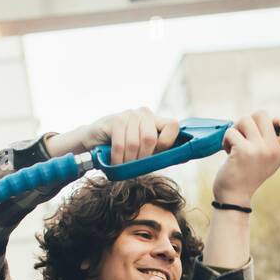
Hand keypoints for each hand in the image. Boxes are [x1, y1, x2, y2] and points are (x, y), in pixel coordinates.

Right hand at [45, 107, 179, 165]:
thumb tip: (184, 157)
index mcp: (156, 120)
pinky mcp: (115, 120)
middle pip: (150, 138)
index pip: (173, 125)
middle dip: (142, 157)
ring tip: (123, 165)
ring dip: (128, 161)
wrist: (94, 141)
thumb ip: (162, 152)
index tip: (155, 154)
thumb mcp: (145, 151)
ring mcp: (129, 114)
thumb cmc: (124, 149)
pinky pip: (120, 144)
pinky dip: (118, 159)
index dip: (166, 143)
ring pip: (134, 143)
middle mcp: (145, 113)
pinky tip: (115, 163)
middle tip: (135, 166)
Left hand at [212, 111, 279, 205]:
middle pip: (262, 114)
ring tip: (235, 145)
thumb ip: (271, 140)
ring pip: (245, 119)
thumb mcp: (268, 158)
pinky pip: (231, 131)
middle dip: (248, 122)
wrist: (234, 197)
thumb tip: (267, 118)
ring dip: (236, 129)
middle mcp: (274, 150)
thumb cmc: (248, 174)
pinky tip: (228, 152)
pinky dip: (226, 139)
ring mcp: (259, 150)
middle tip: (244, 138)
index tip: (269, 131)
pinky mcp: (243, 151)